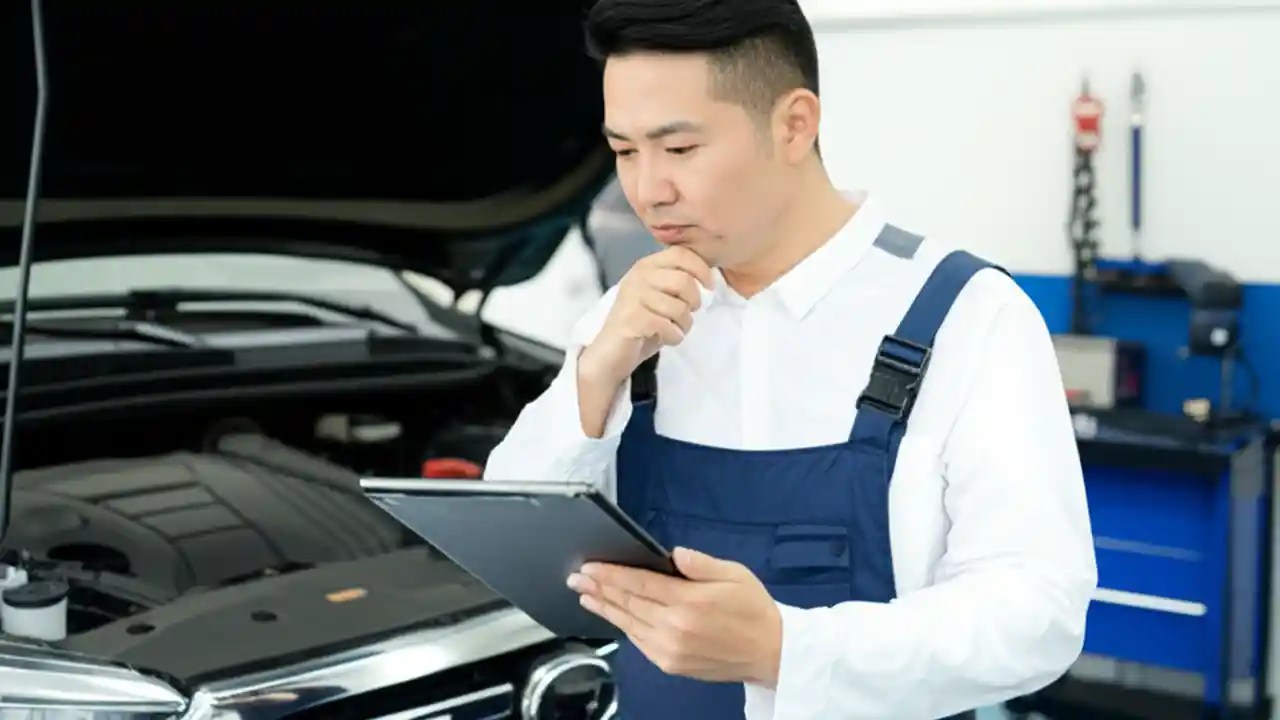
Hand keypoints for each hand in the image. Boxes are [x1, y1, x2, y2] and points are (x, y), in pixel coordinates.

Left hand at [567, 546, 781, 686]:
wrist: (771, 652)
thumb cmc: (753, 609)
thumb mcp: (733, 574)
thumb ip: (699, 563)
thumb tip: (673, 553)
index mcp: (688, 602)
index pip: (638, 583)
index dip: (610, 574)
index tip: (590, 567)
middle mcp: (674, 627)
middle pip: (627, 603)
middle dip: (599, 589)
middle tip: (576, 578)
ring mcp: (670, 649)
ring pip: (628, 624)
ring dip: (604, 608)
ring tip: (585, 596)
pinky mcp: (670, 664)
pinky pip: (639, 642)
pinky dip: (623, 626)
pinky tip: (613, 616)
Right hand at [579, 246, 712, 387]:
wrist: (611, 352)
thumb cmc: (642, 323)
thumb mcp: (660, 296)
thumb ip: (677, 283)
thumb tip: (708, 280)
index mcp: (646, 266)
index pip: (681, 254)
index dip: (701, 269)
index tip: (709, 286)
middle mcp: (638, 276)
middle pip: (684, 281)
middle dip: (694, 302)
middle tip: (687, 314)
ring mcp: (633, 297)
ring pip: (678, 307)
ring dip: (684, 324)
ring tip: (674, 329)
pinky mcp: (631, 319)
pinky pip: (668, 326)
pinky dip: (674, 337)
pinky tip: (665, 338)